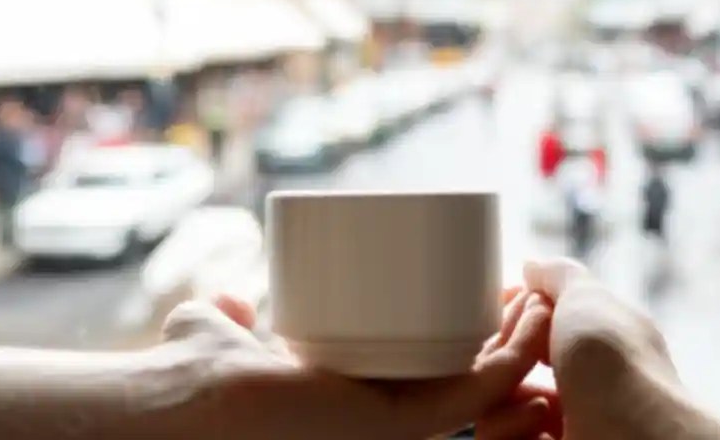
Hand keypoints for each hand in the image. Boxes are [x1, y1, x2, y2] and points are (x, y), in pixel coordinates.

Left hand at [155, 293, 550, 439]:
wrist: (178, 404)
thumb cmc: (188, 380)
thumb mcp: (222, 337)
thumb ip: (226, 321)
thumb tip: (231, 301)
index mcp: (351, 411)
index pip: (425, 379)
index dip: (464, 345)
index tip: (484, 300)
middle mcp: (380, 429)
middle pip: (464, 380)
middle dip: (505, 342)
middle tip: (522, 294)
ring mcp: (396, 432)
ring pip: (484, 386)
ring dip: (524, 344)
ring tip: (540, 297)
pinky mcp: (405, 426)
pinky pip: (481, 392)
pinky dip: (519, 356)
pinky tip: (540, 321)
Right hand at [478, 259, 719, 439]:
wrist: (634, 434)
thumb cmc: (617, 362)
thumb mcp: (589, 296)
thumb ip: (558, 275)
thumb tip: (532, 266)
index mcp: (589, 346)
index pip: (531, 328)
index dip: (511, 317)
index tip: (504, 304)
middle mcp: (573, 387)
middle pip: (502, 365)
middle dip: (503, 353)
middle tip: (525, 353)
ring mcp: (555, 428)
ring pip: (491, 404)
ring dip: (504, 395)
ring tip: (538, 404)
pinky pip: (494, 438)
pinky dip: (507, 429)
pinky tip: (538, 426)